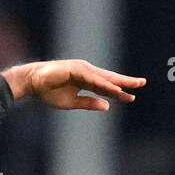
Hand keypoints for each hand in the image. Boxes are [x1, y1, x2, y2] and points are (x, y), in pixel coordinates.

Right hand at [0, 60, 144, 110]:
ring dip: (117, 84)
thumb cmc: (49, 91)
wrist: (32, 84)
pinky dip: (103, 84)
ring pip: (103, 78)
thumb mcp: (72, 102)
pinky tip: (113, 89)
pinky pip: (92, 78)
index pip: (106, 85)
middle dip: (125, 81)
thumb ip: (89, 103)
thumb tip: (107, 106)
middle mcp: (86, 72)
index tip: (132, 96)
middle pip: (109, 78)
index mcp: (86, 79)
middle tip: (142, 83)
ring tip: (131, 89)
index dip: (119, 90)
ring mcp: (81, 69)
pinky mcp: (75, 69)